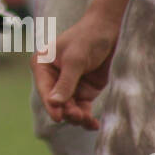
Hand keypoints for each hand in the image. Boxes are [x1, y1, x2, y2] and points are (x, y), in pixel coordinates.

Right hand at [31, 10, 118, 129]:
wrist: (111, 30)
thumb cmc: (87, 38)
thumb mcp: (75, 60)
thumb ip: (66, 83)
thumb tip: (54, 104)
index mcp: (43, 66)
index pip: (45, 89)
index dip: (51, 104)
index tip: (58, 117)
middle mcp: (53, 78)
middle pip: (57, 102)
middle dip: (67, 111)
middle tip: (79, 116)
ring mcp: (70, 86)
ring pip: (70, 109)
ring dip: (78, 117)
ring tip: (87, 120)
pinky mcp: (84, 91)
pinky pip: (83, 109)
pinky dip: (88, 118)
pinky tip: (94, 124)